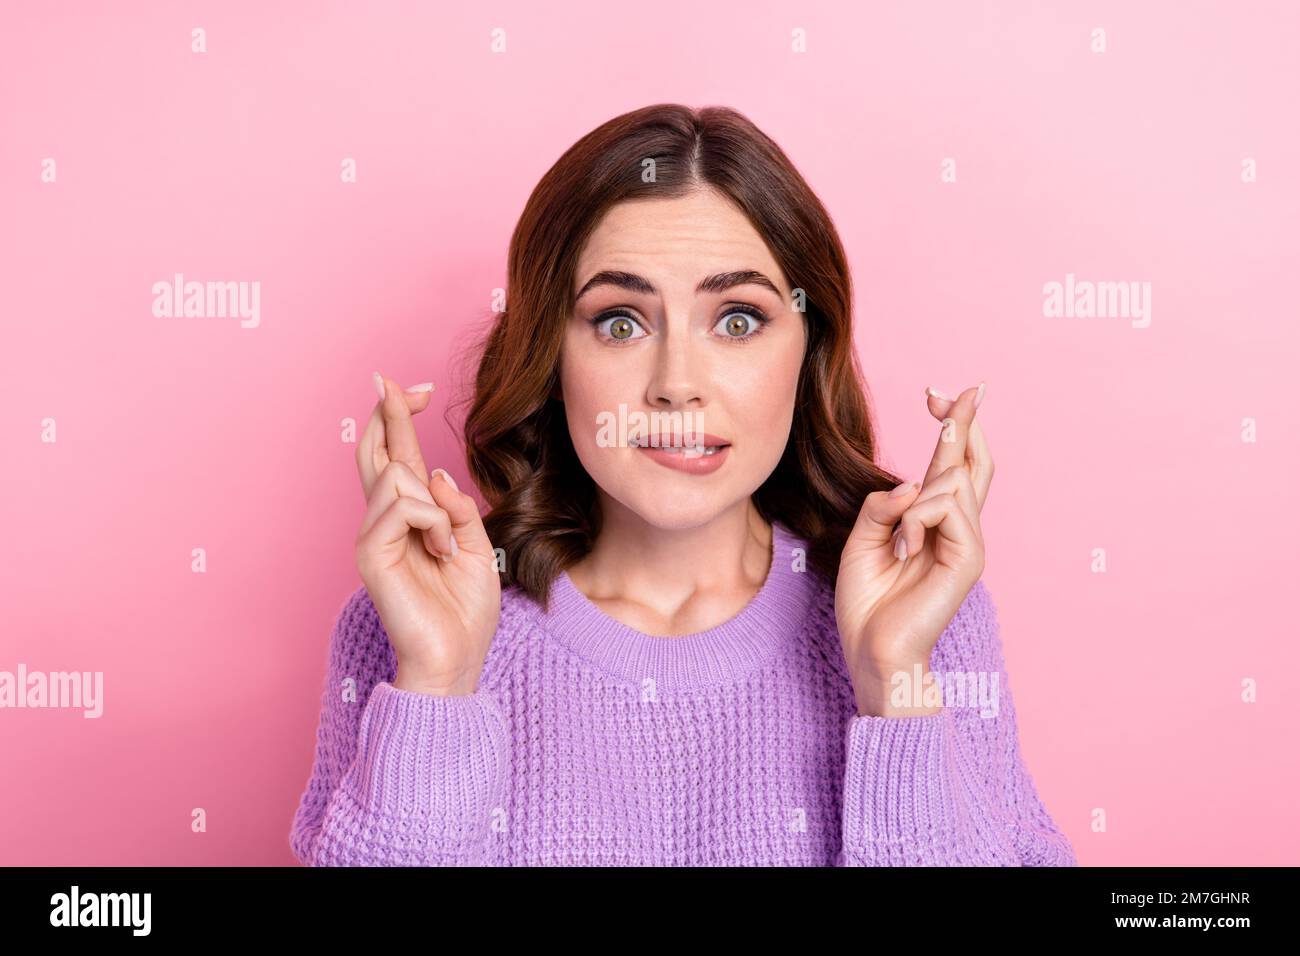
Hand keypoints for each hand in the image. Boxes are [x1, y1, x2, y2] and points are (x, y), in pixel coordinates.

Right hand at [354, 372, 501, 695]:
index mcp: (411, 518)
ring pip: (395, 476)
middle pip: (376, 450)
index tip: (415, 387)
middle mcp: (386, 521)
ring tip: (447, 545)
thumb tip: (434, 471)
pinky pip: (401, 505)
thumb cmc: (465, 612)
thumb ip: (457, 508)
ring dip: (434, 504)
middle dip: (391, 413)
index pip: (399, 456)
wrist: (455, 660)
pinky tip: (440, 551)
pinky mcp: (370, 553)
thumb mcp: (477, 548)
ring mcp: (374, 536)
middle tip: (403, 384)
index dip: (401, 417)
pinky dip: (431, 521)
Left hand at [834, 383, 993, 715]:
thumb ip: (883, 506)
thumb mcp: (862, 541)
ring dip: (917, 498)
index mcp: (934, 523)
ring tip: (898, 540)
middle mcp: (957, 528)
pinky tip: (904, 549)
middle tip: (938, 392)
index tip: (936, 393)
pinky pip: (948, 510)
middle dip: (961, 421)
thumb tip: (910, 482)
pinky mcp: (968, 559)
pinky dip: (918, 519)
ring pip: (953, 482)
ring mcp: (967, 543)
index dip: (952, 425)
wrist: (874, 652)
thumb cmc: (867, 603)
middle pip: (974, 461)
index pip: (951, 464)